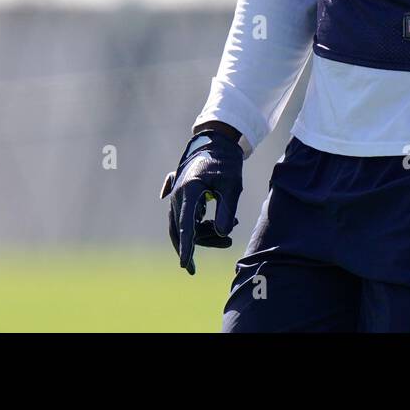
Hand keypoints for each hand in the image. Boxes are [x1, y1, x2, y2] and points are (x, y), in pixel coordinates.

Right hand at [159, 128, 243, 274]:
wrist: (218, 144)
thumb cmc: (226, 164)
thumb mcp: (232, 186)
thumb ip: (227, 209)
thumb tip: (222, 233)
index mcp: (189, 190)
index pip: (186, 225)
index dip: (186, 246)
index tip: (185, 264)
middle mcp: (178, 195)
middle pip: (181, 229)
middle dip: (196, 245)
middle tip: (208, 259)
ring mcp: (177, 196)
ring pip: (184, 226)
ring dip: (204, 235)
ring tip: (229, 236)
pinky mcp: (182, 198)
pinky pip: (186, 220)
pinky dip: (200, 227)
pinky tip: (219, 229)